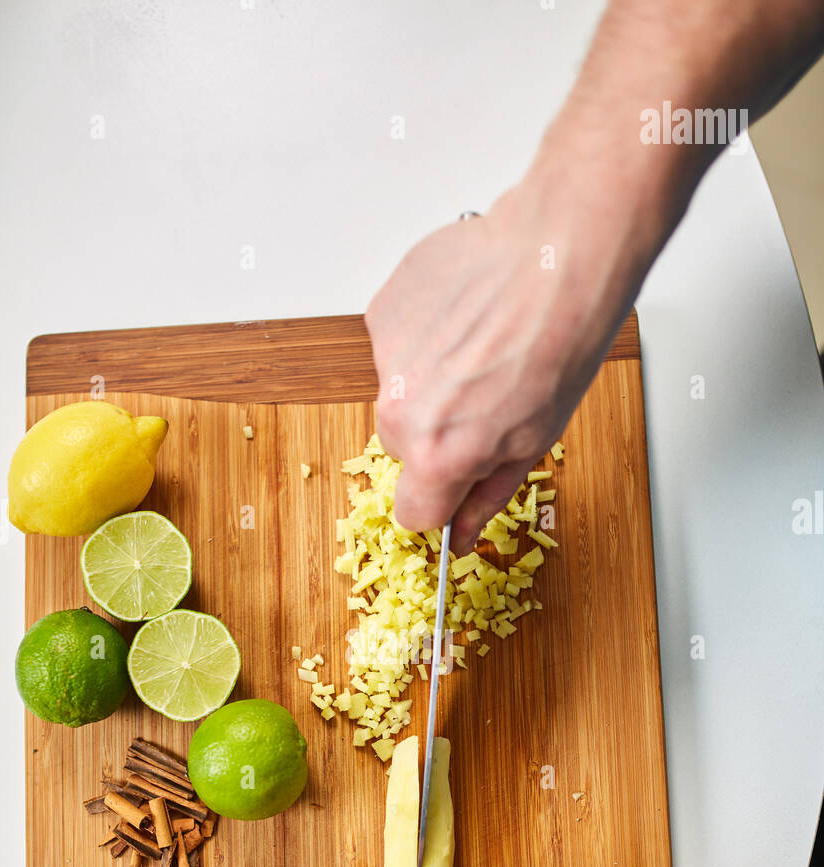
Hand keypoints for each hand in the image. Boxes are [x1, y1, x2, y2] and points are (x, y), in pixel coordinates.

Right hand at [365, 170, 652, 553]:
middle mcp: (399, 410)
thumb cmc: (560, 342)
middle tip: (486, 401)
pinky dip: (426, 337)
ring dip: (431, 382)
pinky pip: (397, 344)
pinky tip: (467, 319)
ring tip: (482, 350)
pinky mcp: (384, 311)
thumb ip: (486, 495)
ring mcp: (386, 357)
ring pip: (400, 393)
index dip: (442, 500)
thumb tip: (462, 533)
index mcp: (438, 455)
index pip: (413, 512)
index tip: (459, 483)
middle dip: (437, 436)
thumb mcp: (534, 441)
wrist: (558, 257)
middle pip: (403, 449)